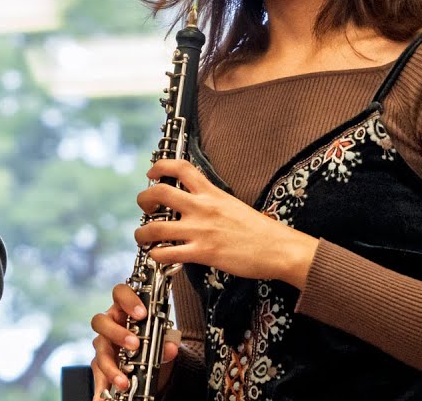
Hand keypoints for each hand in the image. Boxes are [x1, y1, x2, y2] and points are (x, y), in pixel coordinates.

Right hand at [90, 283, 179, 397]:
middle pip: (101, 321)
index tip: (142, 314)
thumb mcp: (162, 339)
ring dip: (111, 366)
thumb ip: (165, 341)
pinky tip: (102, 400)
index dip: (128, 300)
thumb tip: (170, 347)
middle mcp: (110, 324)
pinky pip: (97, 375)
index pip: (120, 293)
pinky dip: (100, 390)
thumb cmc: (151, 339)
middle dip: (117, 333)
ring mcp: (103, 344)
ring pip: (99, 350)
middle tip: (134, 345)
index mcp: (124, 309)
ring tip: (123, 382)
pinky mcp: (100, 364)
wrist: (148, 358)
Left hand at [137, 158, 317, 287]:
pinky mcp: (203, 252)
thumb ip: (211, 200)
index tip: (152, 172)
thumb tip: (194, 202)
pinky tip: (158, 255)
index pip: (181, 167)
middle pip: (160, 192)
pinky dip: (156, 255)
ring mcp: (200, 230)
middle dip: (144, 198)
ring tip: (142, 236)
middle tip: (145, 206)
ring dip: (142, 233)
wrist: (279, 248)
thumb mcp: (233, 204)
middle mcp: (202, 207)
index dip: (160, 165)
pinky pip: (167, 253)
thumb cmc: (260, 229)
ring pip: (155, 227)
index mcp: (211, 192)